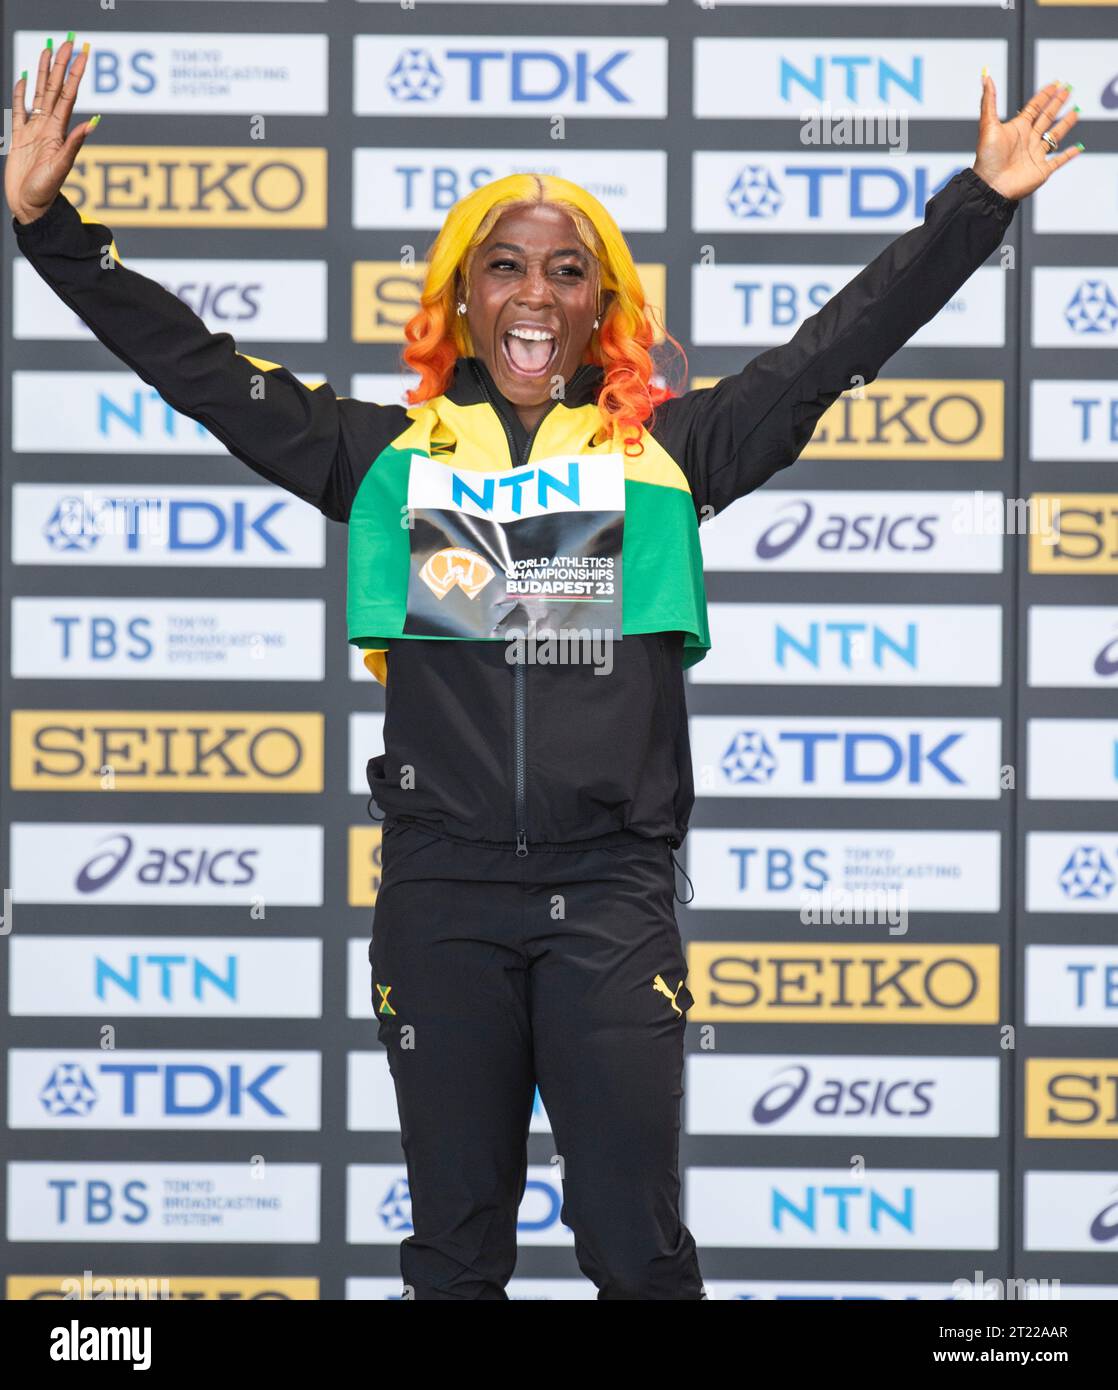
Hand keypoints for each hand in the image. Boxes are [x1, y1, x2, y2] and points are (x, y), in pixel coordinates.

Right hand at [5, 37, 97, 225]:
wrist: (30, 207)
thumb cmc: (46, 192)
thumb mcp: (62, 167)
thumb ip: (74, 144)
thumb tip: (92, 123)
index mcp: (58, 131)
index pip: (68, 94)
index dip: (75, 73)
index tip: (83, 54)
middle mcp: (48, 127)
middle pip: (54, 88)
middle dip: (60, 64)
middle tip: (67, 41)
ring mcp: (33, 131)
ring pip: (39, 94)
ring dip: (43, 73)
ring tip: (47, 51)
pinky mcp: (19, 138)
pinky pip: (19, 110)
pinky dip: (21, 94)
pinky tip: (25, 79)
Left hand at [973, 75, 1082, 201]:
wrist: (990, 185)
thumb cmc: (987, 158)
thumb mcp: (988, 125)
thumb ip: (989, 101)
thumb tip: (986, 77)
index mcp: (1017, 128)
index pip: (1034, 107)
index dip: (1045, 95)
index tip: (1055, 83)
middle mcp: (1028, 140)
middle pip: (1046, 118)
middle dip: (1057, 103)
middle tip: (1068, 89)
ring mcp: (1036, 155)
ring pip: (1054, 136)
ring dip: (1066, 124)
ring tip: (1076, 111)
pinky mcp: (1042, 170)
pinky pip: (1059, 161)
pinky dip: (1069, 155)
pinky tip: (1078, 148)